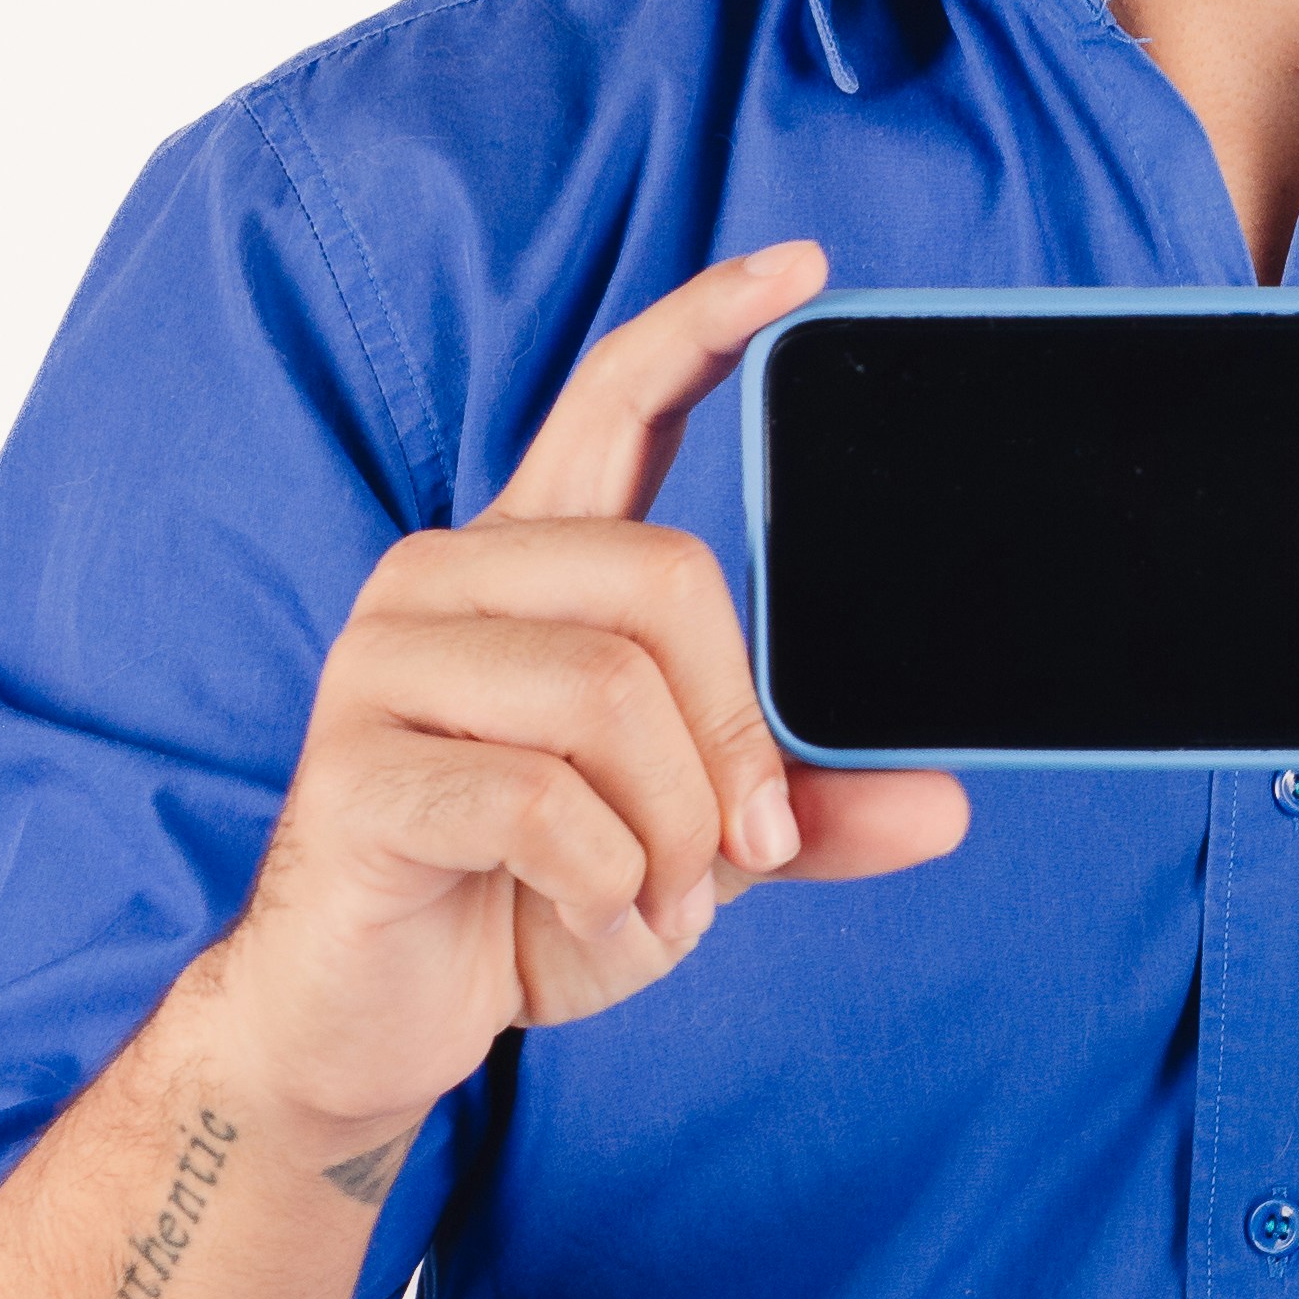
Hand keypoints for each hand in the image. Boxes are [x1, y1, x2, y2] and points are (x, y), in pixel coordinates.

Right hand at [211, 243, 967, 1143]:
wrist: (365, 1026)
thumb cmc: (524, 907)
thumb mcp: (693, 853)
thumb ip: (802, 810)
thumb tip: (945, 804)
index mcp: (528, 568)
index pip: (615, 402)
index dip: (703, 327)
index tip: (799, 271)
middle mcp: (447, 583)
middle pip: (664, 577)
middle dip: (737, 732)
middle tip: (746, 846)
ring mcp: (384, 666)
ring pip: (609, 693)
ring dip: (672, 832)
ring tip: (650, 900)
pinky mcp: (352, 769)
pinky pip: (542, 803)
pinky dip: (606, 887)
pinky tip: (586, 919)